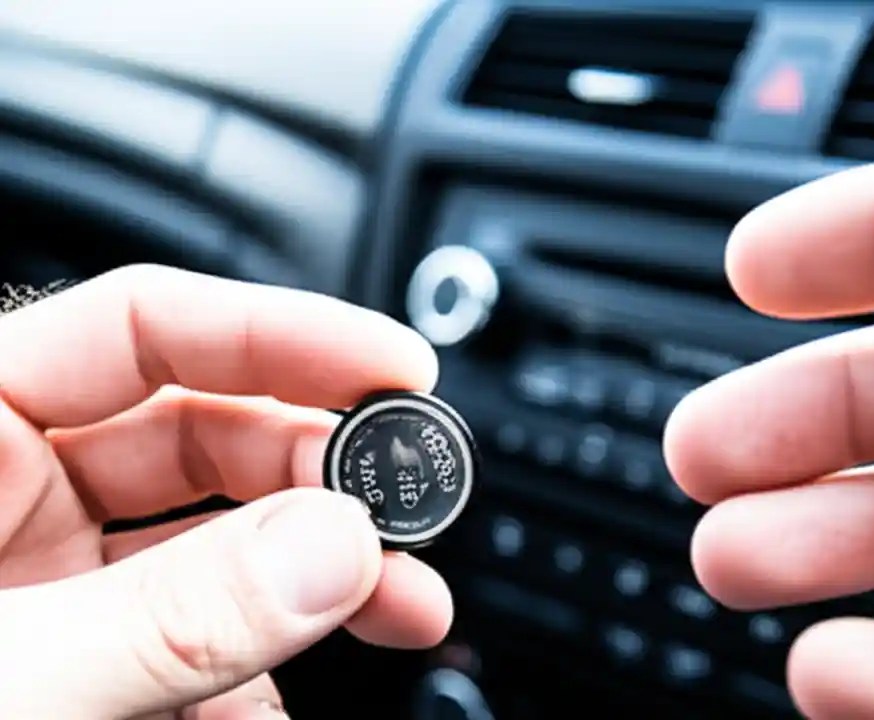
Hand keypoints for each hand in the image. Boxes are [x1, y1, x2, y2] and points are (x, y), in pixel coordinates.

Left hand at [0, 266, 451, 718]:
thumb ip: (169, 613)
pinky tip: (282, 701)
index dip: (284, 334)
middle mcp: (8, 504)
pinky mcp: (82, 673)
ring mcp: (46, 595)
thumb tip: (333, 547)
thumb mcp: (11, 680)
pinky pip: (200, 647)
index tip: (397, 370)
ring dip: (321, 581)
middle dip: (326, 477)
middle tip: (402, 520)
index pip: (141, 329)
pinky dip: (263, 671)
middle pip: (209, 439)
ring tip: (397, 610)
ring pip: (222, 550)